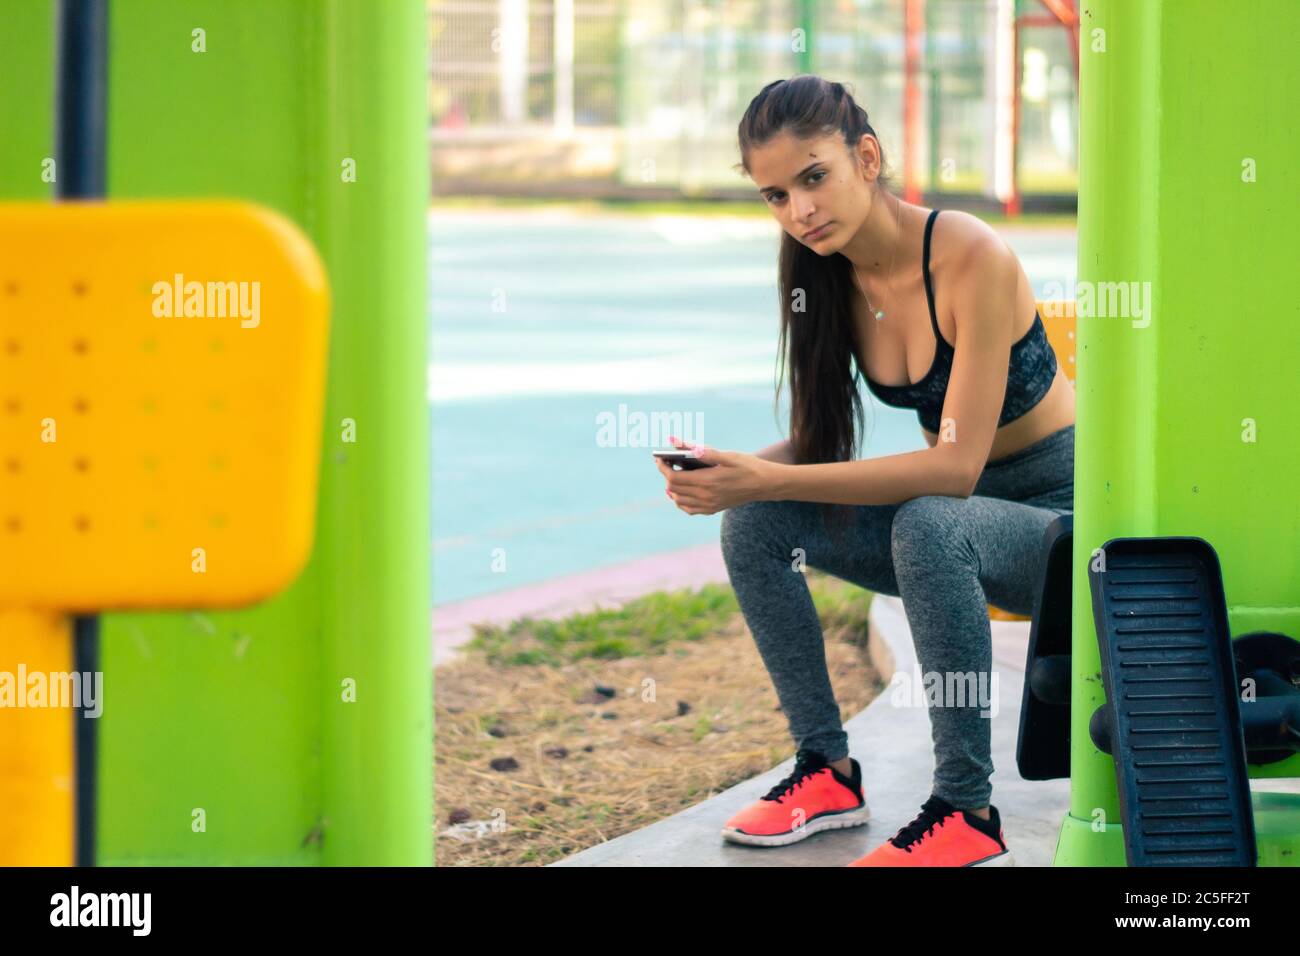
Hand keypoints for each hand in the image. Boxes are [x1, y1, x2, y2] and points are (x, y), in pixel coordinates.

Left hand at [653, 435, 776, 514]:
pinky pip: (688, 509)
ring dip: (672, 487)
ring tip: (674, 473)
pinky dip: (681, 500)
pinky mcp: (712, 510)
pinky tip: (683, 489)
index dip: (663, 467)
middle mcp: (706, 497)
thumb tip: (676, 441)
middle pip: (674, 488)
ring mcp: (709, 506)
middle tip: (666, 461)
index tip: (659, 457)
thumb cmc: (746, 465)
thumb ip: (699, 449)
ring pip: (678, 500)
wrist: (765, 484)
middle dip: (666, 474)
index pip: (674, 478)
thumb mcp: (725, 455)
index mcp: (708, 481)